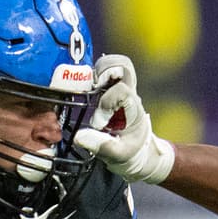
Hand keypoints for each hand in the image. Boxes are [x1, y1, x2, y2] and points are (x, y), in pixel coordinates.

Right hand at [72, 54, 174, 184]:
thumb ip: (101, 146)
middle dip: (105, 70)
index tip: (100, 121)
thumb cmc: (129, 153)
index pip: (122, 91)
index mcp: (133, 108)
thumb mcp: (118, 155)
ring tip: (88, 88)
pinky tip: (84, 89)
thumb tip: (79, 137)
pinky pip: (103, 71)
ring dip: (98, 70)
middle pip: (123, 65)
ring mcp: (120, 88)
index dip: (108, 101)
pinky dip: (92, 74)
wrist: (137, 152)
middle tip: (93, 87)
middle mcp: (129, 94)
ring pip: (114, 63)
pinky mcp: (110, 88)